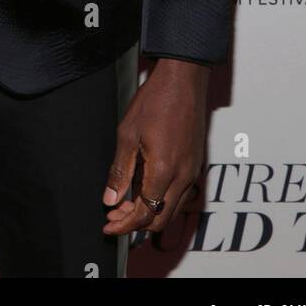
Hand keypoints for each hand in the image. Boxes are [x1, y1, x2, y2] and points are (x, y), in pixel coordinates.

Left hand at [102, 57, 207, 236]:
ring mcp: (193, 170)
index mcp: (164, 171)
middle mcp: (183, 176)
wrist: (183, 79)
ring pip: (173, 209)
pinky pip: (181, 193)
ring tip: (126, 204)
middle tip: (115, 216)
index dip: (124, 225)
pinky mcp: (196, 163)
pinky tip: (145, 187)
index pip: (144, 214)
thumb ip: (120, 170)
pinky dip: (162, 200)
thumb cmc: (156, 100)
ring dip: (150, 213)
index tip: (109, 226)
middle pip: (161, 219)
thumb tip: (110, 199)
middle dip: (135, 223)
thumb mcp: (127, 133)